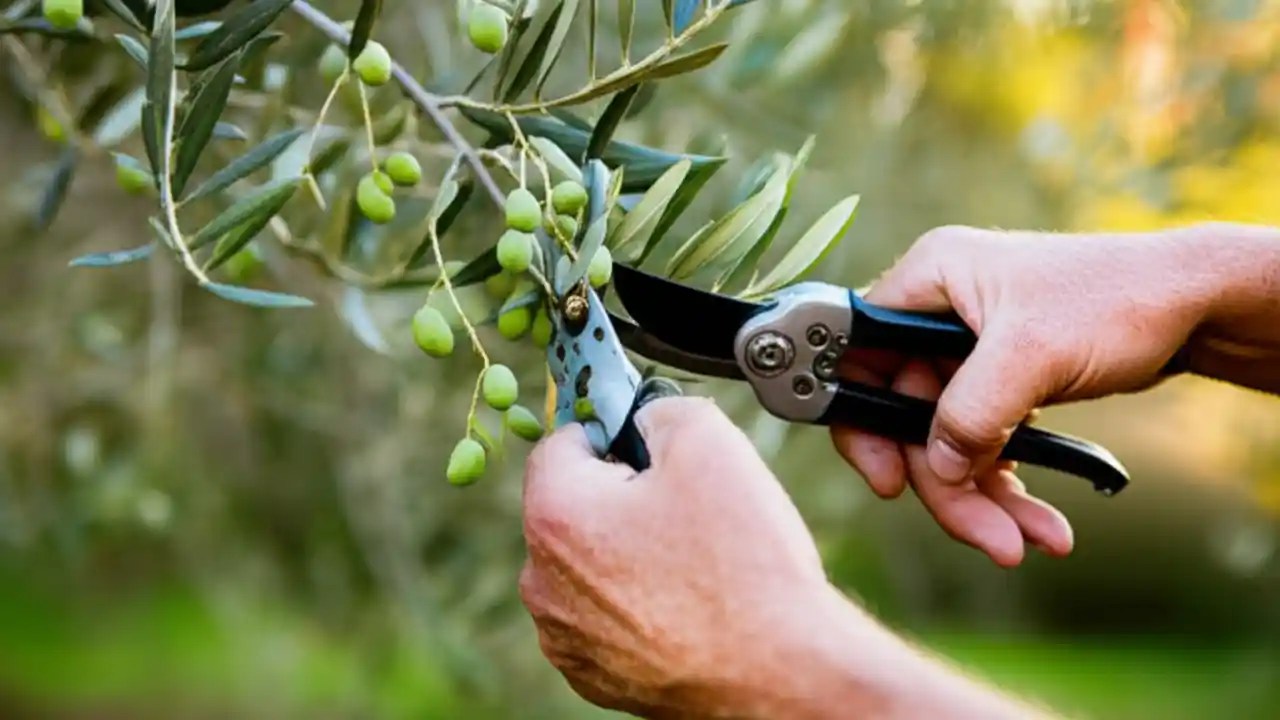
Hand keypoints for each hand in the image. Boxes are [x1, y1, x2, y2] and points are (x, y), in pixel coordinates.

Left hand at [520, 396, 1050, 718]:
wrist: (781, 676)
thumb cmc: (743, 566)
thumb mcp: (710, 445)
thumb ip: (661, 409)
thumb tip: (645, 414)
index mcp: (556, 514)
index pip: (562, 442)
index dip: (612, 432)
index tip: (651, 443)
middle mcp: (542, 580)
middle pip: (572, 505)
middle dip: (620, 494)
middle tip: (687, 505)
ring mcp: (565, 636)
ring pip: (588, 564)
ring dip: (626, 551)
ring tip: (694, 561)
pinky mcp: (594, 676)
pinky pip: (604, 616)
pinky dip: (636, 603)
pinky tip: (687, 605)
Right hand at [834, 222, 1279, 566]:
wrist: (1193, 303)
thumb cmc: (1117, 298)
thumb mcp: (1032, 353)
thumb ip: (971, 411)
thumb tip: (935, 468)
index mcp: (927, 282)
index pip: (858, 359)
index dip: (863, 424)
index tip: (888, 479)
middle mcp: (936, 314)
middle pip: (906, 417)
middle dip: (946, 484)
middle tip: (989, 537)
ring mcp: (966, 350)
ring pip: (944, 440)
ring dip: (981, 498)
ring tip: (1026, 542)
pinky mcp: (999, 380)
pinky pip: (980, 443)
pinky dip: (1005, 485)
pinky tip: (1038, 519)